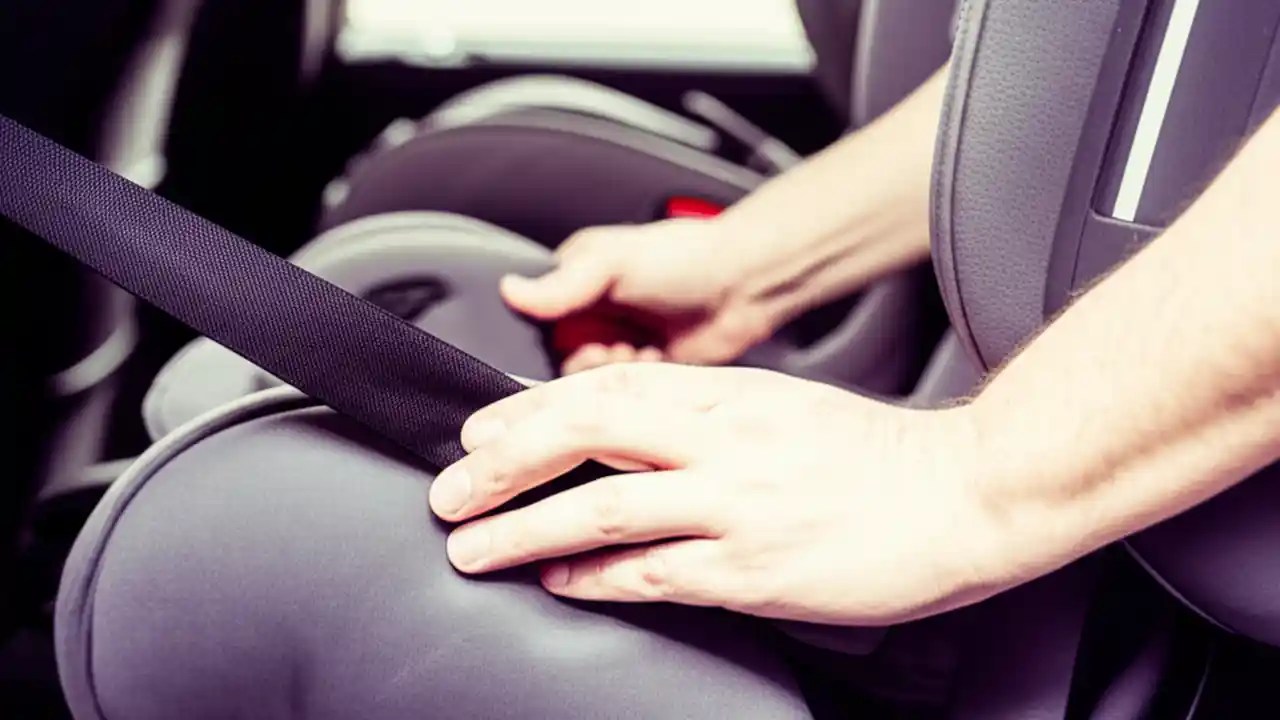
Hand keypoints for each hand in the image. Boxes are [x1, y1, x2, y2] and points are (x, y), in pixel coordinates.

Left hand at [428, 363, 1020, 625]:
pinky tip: (558, 582)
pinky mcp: (757, 570)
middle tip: (449, 491)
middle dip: (503, 464)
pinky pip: (654, 573)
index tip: (477, 434)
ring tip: (473, 548)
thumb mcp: (781, 410)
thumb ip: (706, 417)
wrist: (966, 493)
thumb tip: (627, 433)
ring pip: (605, 507)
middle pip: (586, 434)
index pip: (602, 391)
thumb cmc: (877, 456)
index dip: (525, 413)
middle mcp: (724, 442)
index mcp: (728, 395)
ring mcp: (738, 506)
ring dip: (524, 528)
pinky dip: (594, 577)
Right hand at [501, 219, 774, 373]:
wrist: (745, 287)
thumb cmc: (685, 258)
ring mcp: (617, 349)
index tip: (569, 337)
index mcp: (573, 282)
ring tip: (637, 350)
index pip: (532, 322)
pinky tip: (654, 362)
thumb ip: (562, 282)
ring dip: (611, 375)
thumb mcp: (614, 261)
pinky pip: (620, 401)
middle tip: (609, 346)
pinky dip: (634, 390)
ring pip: (588, 386)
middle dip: (583, 360)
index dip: (545, 337)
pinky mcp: (643, 379)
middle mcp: (590, 319)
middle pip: (556, 361)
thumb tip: (508, 290)